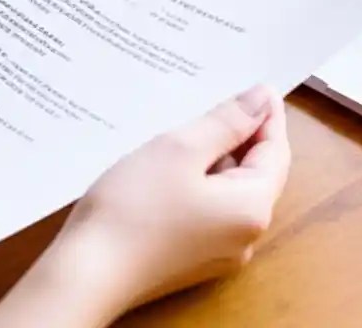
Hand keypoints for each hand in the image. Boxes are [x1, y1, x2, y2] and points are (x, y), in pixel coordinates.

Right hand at [0, 86, 290, 327]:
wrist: (86, 275)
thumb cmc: (132, 210)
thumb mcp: (181, 149)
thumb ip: (227, 122)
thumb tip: (263, 100)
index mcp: (252, 208)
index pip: (275, 152)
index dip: (267, 116)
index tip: (258, 85)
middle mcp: (244, 236)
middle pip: (256, 174)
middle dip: (241, 136)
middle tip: (221, 99)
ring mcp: (218, 252)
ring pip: (229, 191)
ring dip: (216, 158)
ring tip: (189, 129)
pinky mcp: (191, 258)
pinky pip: (208, 210)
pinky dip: (199, 183)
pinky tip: (172, 166)